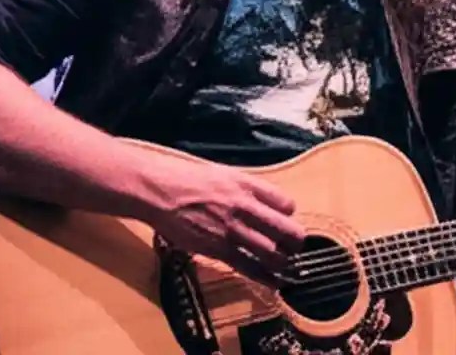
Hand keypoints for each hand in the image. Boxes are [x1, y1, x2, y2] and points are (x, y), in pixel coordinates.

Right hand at [143, 158, 306, 286]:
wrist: (159, 191)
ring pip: (272, 252)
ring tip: (284, 264)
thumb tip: (259, 201)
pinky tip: (273, 282)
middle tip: (294, 246)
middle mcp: (245, 207)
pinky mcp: (218, 248)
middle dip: (296, 242)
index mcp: (248, 185)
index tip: (285, 221)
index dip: (288, 215)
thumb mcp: (223, 174)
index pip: (286, 204)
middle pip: (287, 230)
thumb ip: (244, 189)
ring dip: (282, 261)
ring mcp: (232, 229)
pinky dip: (264, 277)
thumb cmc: (186, 179)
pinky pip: (248, 266)